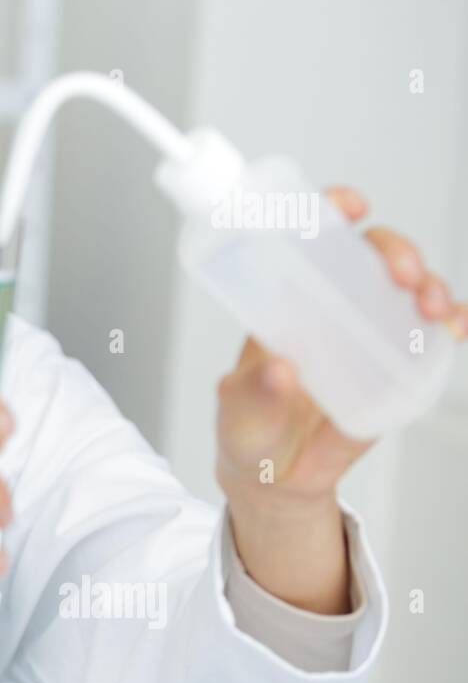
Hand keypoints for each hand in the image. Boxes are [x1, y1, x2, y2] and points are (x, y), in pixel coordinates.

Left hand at [214, 185, 465, 612]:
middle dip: (394, 250)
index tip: (349, 206)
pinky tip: (457, 328)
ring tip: (435, 308)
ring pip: (406, 289)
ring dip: (430, 285)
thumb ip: (252, 398)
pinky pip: (428, 335)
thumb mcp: (237, 416)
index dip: (328, 212)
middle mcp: (326, 308)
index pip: (304, 241)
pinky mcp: (392, 363)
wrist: (277, 476)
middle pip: (367, 256)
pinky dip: (450, 323)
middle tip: (403, 275)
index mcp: (281, 304)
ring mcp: (363, 332)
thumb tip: (279, 371)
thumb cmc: (247, 431)